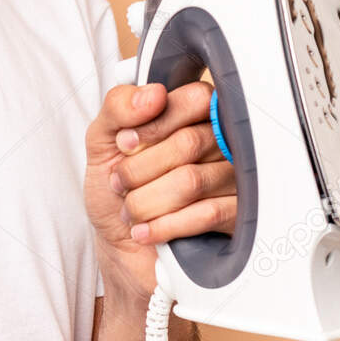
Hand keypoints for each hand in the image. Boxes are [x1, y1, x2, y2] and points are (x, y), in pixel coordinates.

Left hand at [83, 79, 237, 303]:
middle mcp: (222, 143)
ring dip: (146, 200)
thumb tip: (153, 94)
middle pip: (189, 142)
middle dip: (139, 168)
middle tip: (120, 183)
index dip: (153, 124)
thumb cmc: (116, 189)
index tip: (124, 144)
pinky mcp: (237, 219)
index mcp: (194, 115)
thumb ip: (120, 107)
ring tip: (130, 210)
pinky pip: (205, 215)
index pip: (195, 99)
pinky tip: (144, 231)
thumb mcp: (102, 140)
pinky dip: (163, 225)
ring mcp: (234, 181)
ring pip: (192, 181)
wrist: (120, 246)